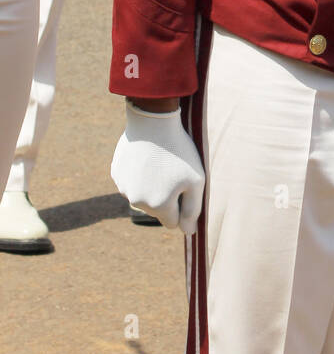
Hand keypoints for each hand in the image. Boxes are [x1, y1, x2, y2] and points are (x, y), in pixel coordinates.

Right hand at [111, 103, 205, 231]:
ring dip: (151, 185)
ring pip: (142, 196)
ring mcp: (124, 187)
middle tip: (173, 170)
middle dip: (165, 197)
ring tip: (159, 162)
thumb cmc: (179, 151)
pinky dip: (138, 173)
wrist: (153, 121)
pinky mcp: (116, 174)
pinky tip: (146, 156)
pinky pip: (131, 181)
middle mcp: (138, 202)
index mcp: (159, 206)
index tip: (185, 188)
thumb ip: (193, 210)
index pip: (172, 223)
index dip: (181, 206)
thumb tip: (187, 232)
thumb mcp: (197, 180)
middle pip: (156, 210)